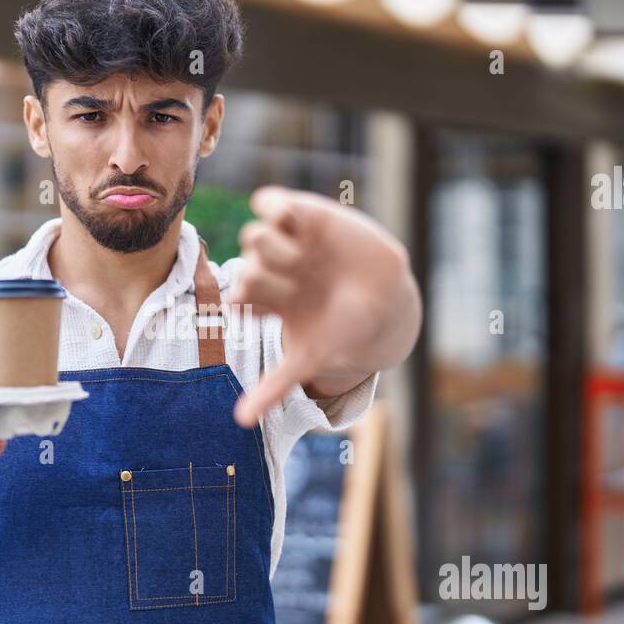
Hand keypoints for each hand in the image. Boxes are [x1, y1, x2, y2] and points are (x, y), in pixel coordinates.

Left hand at [229, 185, 415, 426]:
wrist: (386, 298)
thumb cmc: (344, 331)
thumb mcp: (308, 359)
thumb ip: (273, 386)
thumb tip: (239, 422)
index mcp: (267, 299)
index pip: (237, 295)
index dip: (247, 302)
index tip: (273, 312)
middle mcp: (273, 270)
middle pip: (244, 264)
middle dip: (264, 275)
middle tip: (294, 284)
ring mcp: (287, 242)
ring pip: (253, 235)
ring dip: (273, 248)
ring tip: (301, 258)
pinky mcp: (305, 215)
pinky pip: (269, 201)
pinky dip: (273, 206)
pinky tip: (293, 220)